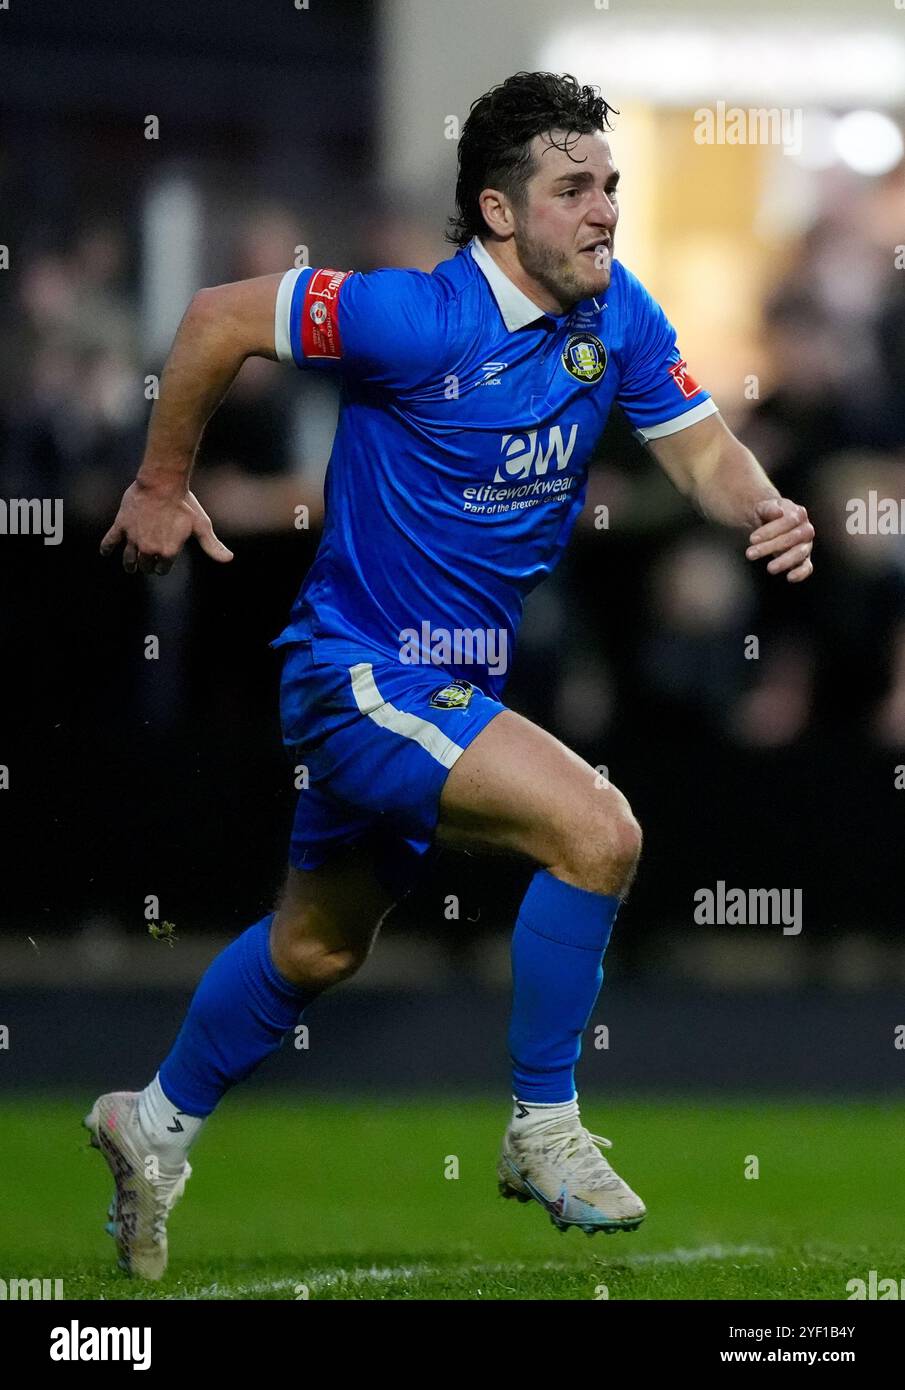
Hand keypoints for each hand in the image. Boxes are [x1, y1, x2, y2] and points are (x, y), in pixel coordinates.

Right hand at [100, 478, 233, 574]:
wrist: (163, 482)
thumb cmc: (185, 503)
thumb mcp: (202, 525)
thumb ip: (213, 545)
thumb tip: (229, 559)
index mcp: (168, 551)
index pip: (163, 569)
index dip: (164, 566)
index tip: (164, 561)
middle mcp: (149, 548)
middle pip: (145, 565)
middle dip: (148, 565)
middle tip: (148, 562)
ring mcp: (134, 538)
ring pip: (129, 559)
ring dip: (131, 563)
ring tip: (131, 566)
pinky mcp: (121, 525)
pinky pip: (110, 541)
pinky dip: (106, 548)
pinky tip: (105, 552)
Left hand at [745, 498, 813, 582]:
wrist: (769, 522)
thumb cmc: (767, 515)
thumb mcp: (764, 507)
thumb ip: (770, 508)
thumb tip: (778, 512)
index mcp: (799, 514)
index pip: (788, 521)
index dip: (770, 531)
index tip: (752, 539)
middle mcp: (806, 529)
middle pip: (792, 538)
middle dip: (770, 547)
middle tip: (750, 554)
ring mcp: (806, 545)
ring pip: (799, 553)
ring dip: (784, 561)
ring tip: (770, 568)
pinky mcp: (804, 560)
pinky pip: (807, 567)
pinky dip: (801, 573)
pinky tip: (790, 577)